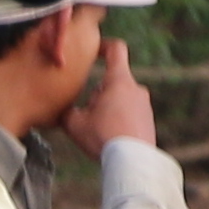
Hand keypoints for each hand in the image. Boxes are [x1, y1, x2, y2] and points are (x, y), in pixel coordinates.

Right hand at [70, 33, 157, 152]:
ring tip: (97, 131)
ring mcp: (144, 105)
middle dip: (97, 94)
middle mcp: (136, 89)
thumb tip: (61, 109)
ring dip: (107, 108)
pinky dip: (118, 121)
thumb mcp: (74, 124)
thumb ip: (66, 111)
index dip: (104, 45)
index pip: (116, 49)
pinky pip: (129, 114)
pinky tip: (110, 139)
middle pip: (113, 81)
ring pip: (120, 99)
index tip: (95, 50)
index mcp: (119, 81)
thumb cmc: (103, 138)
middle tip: (86, 115)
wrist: (133, 163)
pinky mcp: (148, 121)